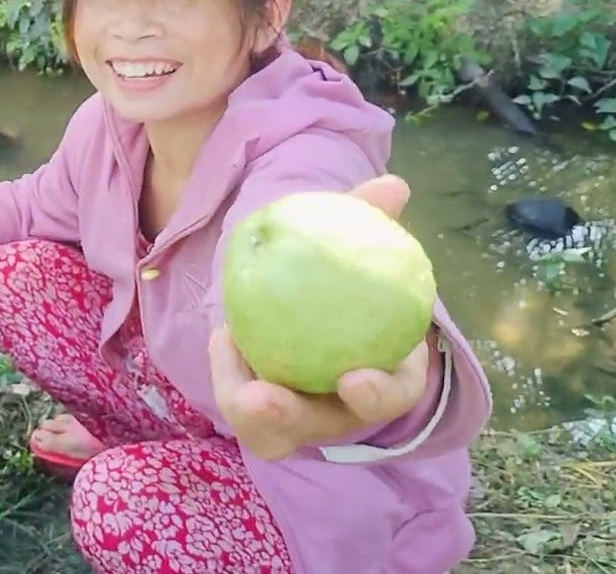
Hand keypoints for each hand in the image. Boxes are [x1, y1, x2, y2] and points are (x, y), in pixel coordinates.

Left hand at [208, 174, 435, 460]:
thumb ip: (372, 221)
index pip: (389, 399)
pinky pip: (238, 398)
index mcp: (383, 382)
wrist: (320, 313)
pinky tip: (222, 335)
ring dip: (245, 405)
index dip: (376, 396)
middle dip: (288, 419)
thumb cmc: (351, 284)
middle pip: (314, 428)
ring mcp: (296, 418)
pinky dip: (228, 370)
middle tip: (262, 397)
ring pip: (268, 430)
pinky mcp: (259, 414)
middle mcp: (339, 411)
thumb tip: (392, 185)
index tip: (355, 379)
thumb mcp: (362, 253)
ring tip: (227, 350)